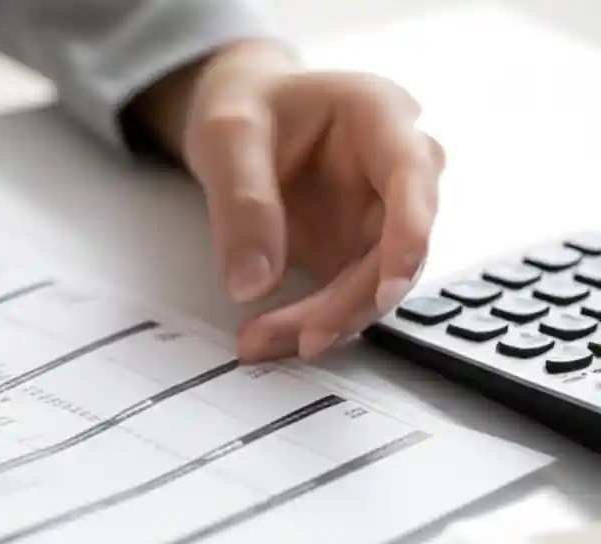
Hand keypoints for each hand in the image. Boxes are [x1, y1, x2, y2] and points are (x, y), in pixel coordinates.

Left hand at [136, 41, 444, 360]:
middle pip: (397, 245)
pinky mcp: (359, 248)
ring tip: (262, 341)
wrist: (244, 113)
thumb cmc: (245, 105)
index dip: (408, 235)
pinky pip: (349, 294)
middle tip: (299, 337)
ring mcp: (383, 212)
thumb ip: (241, 202)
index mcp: (379, 114)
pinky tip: (271, 337)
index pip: (413, 176)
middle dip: (351, 300)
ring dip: (329, 321)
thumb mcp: (227, 137)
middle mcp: (396, 167)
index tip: (389, 287)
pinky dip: (312, 321)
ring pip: (377, 281)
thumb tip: (252, 284)